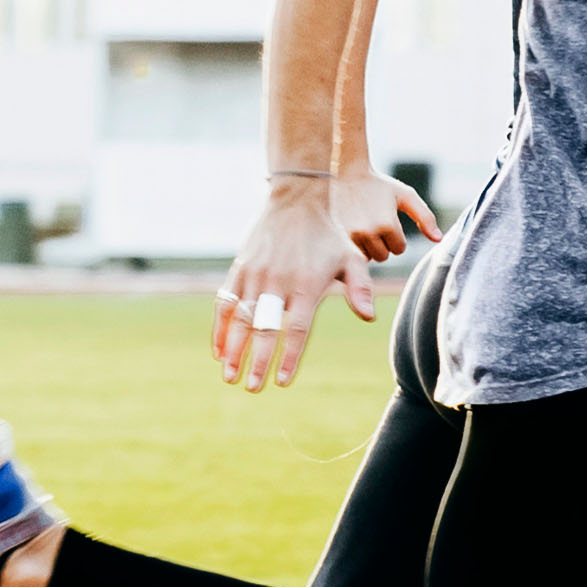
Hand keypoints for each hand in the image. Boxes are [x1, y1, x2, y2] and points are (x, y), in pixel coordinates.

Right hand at [213, 181, 390, 389]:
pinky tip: (218, 350)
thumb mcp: (351, 257)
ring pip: (240, 319)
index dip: (288, 356)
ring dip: (233, 349)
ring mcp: (255, 275)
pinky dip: (220, 328)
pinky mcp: (239, 268)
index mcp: (306, 285)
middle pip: (264, 329)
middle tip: (251, 387)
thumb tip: (368, 316)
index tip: (281, 381)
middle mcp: (278, 282)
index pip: (296, 329)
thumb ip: (359, 287)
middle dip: (256, 361)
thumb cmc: (327, 234)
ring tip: (228, 375)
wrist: (297, 198)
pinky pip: (225, 302)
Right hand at [331, 166, 441, 262]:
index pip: (399, 248)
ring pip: (367, 258)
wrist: (345, 173)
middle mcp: (367, 232)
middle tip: (373, 222)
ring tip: (362, 226)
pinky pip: (351, 257)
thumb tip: (438, 239)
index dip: (395, 235)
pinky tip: (352, 231)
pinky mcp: (335, 238)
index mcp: (387, 223)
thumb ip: (425, 217)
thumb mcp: (404, 195)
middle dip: (382, 243)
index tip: (386, 219)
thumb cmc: (378, 185)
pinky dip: (354, 248)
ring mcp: (349, 236)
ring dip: (368, 247)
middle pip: (383, 256)